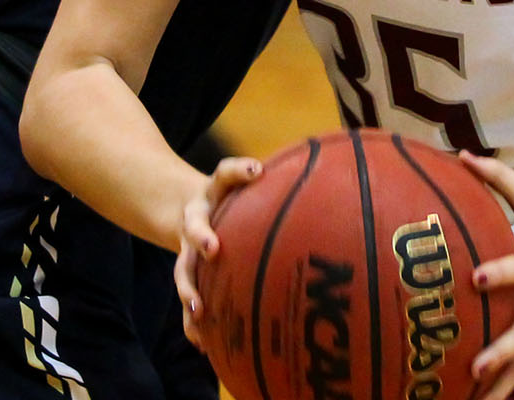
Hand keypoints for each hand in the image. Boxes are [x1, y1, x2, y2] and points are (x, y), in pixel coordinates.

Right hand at [173, 155, 262, 347]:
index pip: (225, 174)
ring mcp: (187, 249)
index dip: (239, 170)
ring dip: (189, 288)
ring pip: (183, 268)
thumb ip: (275, 187)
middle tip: (213, 249)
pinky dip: (192, 323)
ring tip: (199, 309)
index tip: (257, 170)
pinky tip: (204, 344)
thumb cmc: (234, 199)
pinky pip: (188, 299)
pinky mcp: (187, 273)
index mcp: (215, 193)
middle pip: (194, 225)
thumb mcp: (246, 187)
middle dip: (202, 237)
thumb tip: (330, 189)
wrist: (189, 208)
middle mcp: (196, 219)